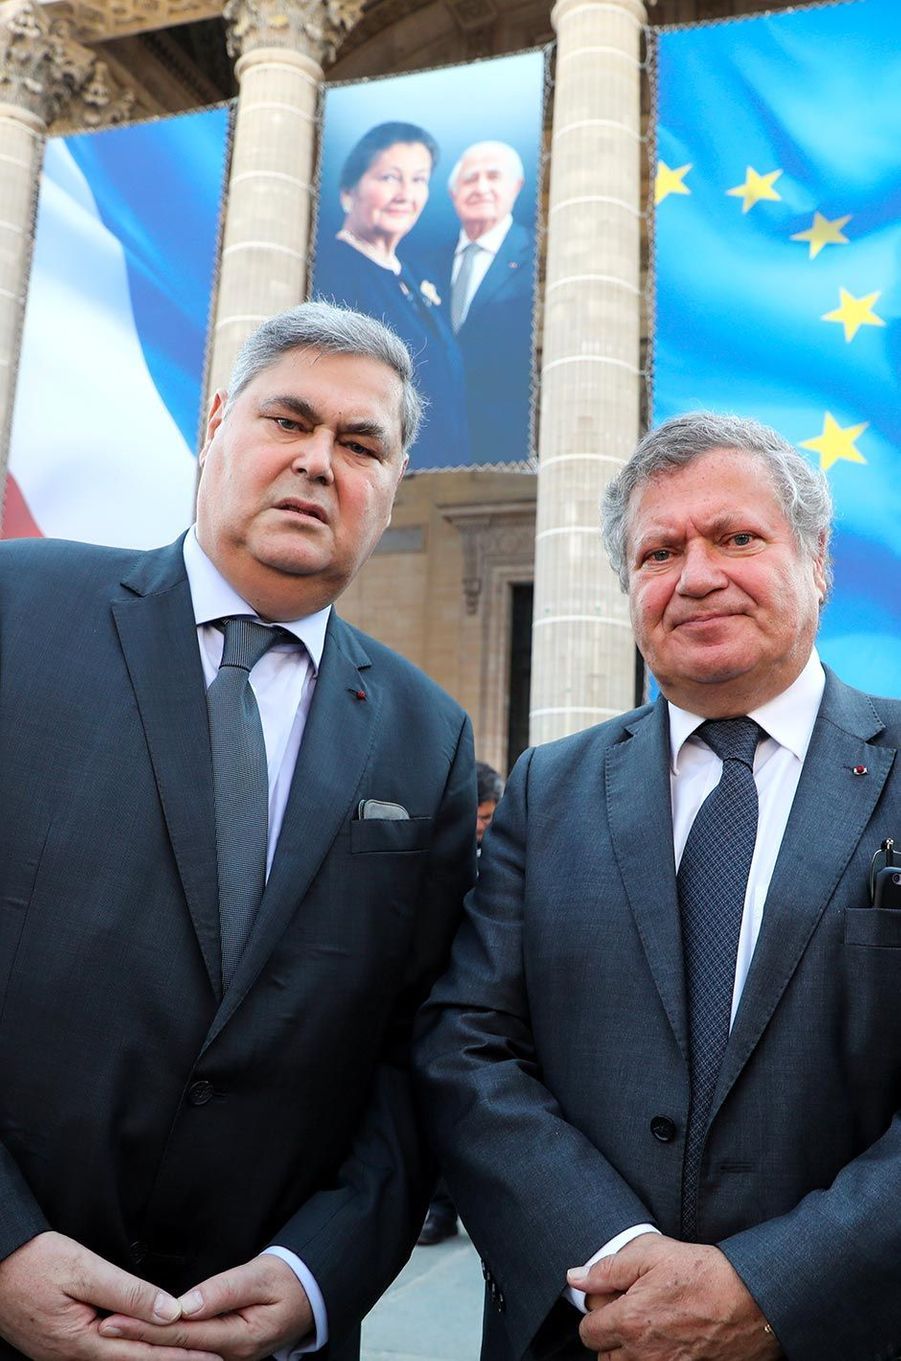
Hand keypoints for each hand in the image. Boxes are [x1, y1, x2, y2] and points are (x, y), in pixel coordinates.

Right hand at [0, 1230, 211, 1360]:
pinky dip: (128, 1352)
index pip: (142, 1354)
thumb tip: (168, 1311)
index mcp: (82, 1341)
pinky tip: (141, 1348)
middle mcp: (73, 1356)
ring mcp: (63, 1354)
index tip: (211, 1354)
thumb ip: (127, 1292)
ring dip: (152, 1358)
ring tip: (186, 1356)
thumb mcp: (82, 1269)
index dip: (179, 1355)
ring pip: (117, 1360)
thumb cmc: (33, 1262)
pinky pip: (100, 1353)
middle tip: (211, 1360)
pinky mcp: (57, 1345)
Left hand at [99, 1255, 313, 1360]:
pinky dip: (165, 1341)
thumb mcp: (261, 1277)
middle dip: (137, 1338)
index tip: (115, 1319)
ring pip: (180, 1350)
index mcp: (239, 1338)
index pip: (183, 1333)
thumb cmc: (289, 1280)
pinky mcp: (225, 1349)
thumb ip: (224, 1290)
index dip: (147, 1326)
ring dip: (147, 1342)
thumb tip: (186, 1304)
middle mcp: (231, 1355)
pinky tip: (145, 1337)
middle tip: (103, 1327)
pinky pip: (190, 1347)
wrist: (312, 1293)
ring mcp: (228, 1356)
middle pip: (176, 1346)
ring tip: (115, 1331)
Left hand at [567, 1235, 780, 1359]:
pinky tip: (670, 1340)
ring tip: (650, 1327)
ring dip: (631, 1352)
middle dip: (611, 1336)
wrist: (755, 1301)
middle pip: (605, 1357)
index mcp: (629, 1322)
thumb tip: (576, 1277)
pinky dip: (656, 1360)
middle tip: (631, 1312)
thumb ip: (609, 1267)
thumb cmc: (705, 1274)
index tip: (611, 1300)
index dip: (596, 1313)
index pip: (588, 1332)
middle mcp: (643, 1355)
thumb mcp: (652, 1254)